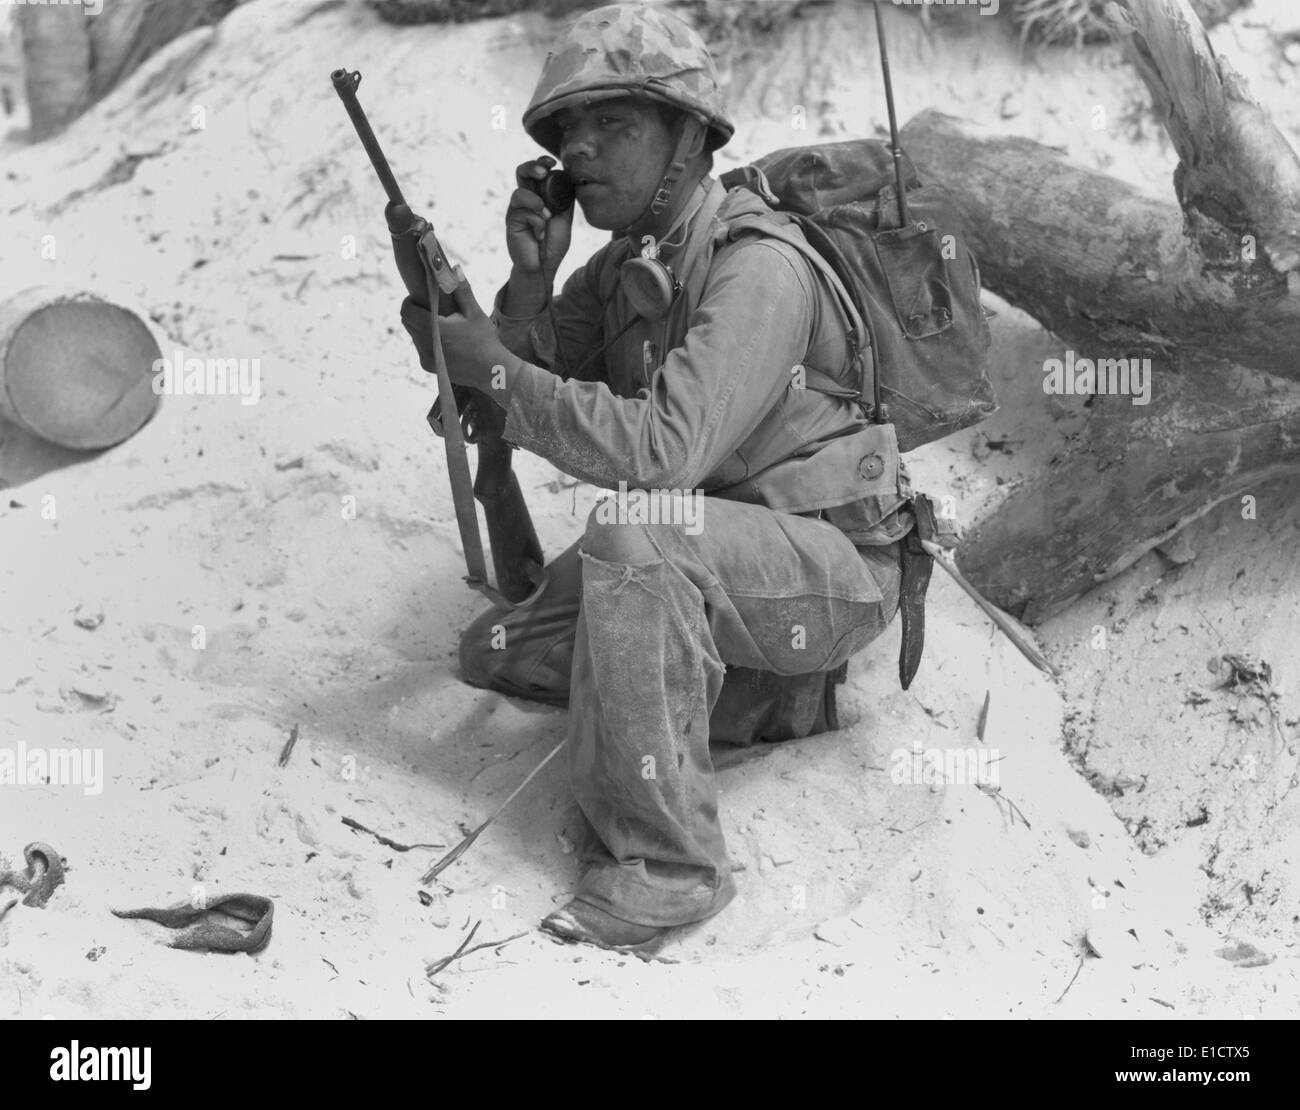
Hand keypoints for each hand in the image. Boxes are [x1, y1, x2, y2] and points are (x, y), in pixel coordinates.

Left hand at [399, 276, 516, 400]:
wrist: (492, 372)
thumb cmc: (485, 340)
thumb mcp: (475, 312)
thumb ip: (462, 290)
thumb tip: (454, 268)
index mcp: (434, 329)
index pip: (406, 311)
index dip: (410, 301)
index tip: (423, 298)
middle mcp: (425, 344)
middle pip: (407, 322)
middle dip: (416, 312)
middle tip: (433, 308)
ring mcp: (426, 357)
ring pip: (413, 335)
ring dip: (421, 327)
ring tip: (442, 324)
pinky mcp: (428, 366)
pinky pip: (420, 348)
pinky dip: (427, 341)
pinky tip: (445, 340)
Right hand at [506, 156, 572, 280]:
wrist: (543, 266)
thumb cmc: (553, 243)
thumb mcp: (564, 218)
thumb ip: (564, 199)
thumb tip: (568, 178)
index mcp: (540, 194)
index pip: (537, 171)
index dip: (542, 162)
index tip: (553, 162)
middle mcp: (526, 199)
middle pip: (522, 172)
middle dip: (532, 168)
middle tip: (543, 172)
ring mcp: (517, 209)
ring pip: (520, 192)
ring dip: (536, 202)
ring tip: (546, 217)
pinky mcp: (511, 221)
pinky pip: (522, 212)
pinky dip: (536, 221)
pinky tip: (540, 234)